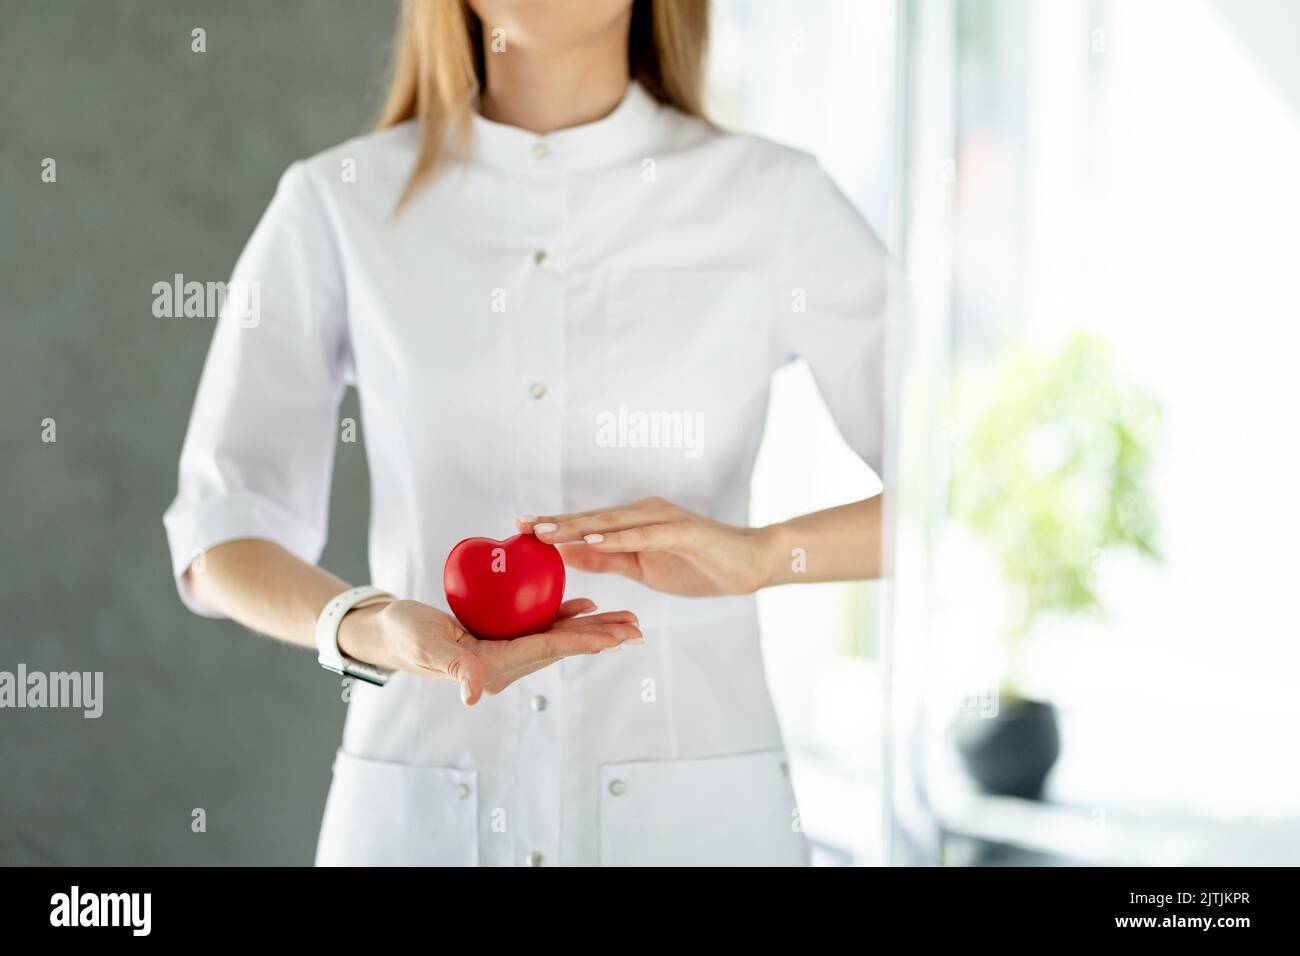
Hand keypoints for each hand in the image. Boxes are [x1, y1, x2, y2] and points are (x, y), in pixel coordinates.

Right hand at [338, 597, 640, 705]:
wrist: (388, 632)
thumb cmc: (405, 636)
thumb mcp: (429, 646)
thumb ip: (455, 668)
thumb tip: (474, 696)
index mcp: (496, 665)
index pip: (549, 649)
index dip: (584, 640)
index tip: (616, 635)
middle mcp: (507, 661)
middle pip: (564, 646)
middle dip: (602, 637)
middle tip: (637, 629)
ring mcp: (505, 648)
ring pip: (558, 637)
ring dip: (592, 628)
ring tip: (625, 621)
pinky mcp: (500, 634)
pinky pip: (540, 626)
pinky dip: (565, 616)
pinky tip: (585, 606)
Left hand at [517, 497, 779, 596]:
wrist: (749, 565)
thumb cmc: (698, 565)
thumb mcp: (643, 568)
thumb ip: (607, 559)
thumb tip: (568, 554)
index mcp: (634, 522)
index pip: (587, 524)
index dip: (555, 526)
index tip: (519, 528)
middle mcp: (644, 513)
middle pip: (592, 518)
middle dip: (555, 522)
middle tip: (519, 525)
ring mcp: (663, 519)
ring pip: (612, 523)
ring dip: (577, 526)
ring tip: (545, 531)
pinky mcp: (682, 531)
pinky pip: (643, 535)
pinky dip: (616, 537)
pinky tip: (592, 540)